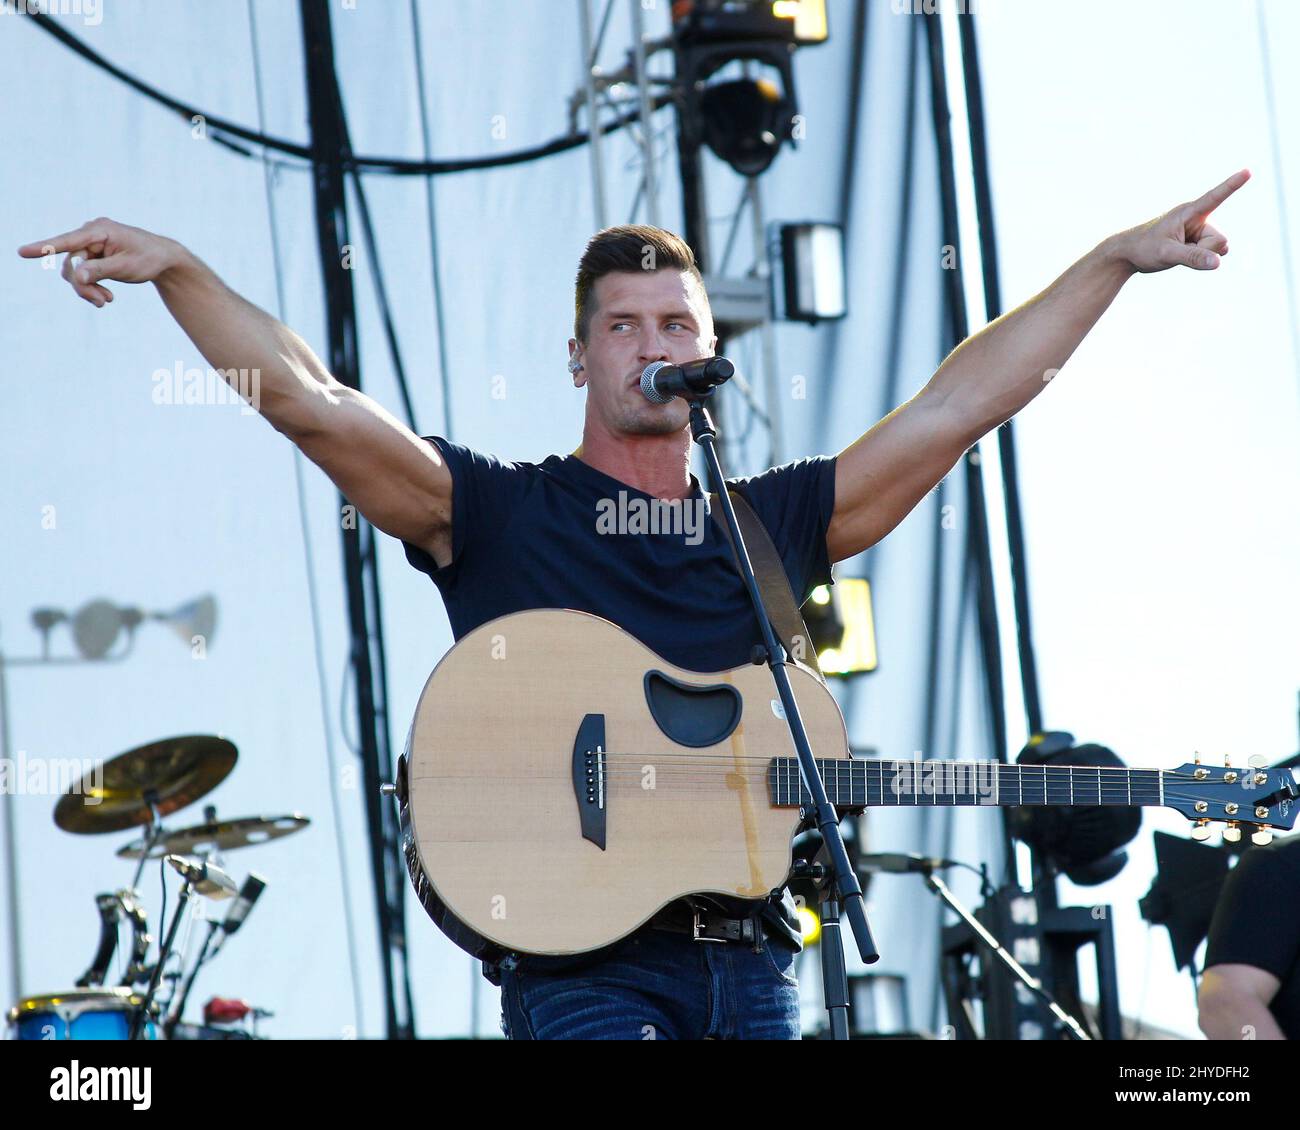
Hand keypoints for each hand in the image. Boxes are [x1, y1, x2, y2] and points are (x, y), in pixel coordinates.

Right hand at [16, 217, 181, 307]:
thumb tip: (76, 277)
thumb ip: (100, 271)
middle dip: (83, 286)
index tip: (22, 252)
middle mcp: (91, 234)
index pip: (68, 241)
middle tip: (103, 303)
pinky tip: (106, 297)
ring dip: (88, 289)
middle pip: (72, 263)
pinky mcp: (93, 254)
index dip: (45, 248)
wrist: (163, 259)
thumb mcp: (126, 267)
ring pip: (75, 271)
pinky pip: (83, 273)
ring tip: (107, 301)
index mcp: (100, 230)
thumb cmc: (148, 259)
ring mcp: (91, 244)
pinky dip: (92, 286)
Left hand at [1112, 169, 1249, 273]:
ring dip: (1200, 257)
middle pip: (1218, 240)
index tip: (1248, 171)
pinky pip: (1210, 255)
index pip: (1215, 197)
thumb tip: (1218, 262)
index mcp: (1189, 212)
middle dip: (1204, 251)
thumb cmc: (1143, 249)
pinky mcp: (1198, 242)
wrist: (1128, 255)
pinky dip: (1199, 260)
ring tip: (1177, 253)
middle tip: (1177, 251)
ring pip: (1216, 249)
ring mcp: (1199, 231)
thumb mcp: (1166, 254)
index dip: (1233, 185)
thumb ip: (1192, 258)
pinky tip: (1182, 256)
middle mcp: (1197, 218)